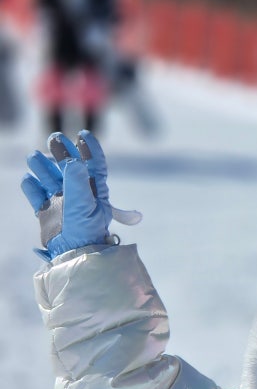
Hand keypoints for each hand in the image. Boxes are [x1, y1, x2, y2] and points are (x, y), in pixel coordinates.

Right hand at [21, 130, 141, 260]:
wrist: (72, 253)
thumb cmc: (84, 229)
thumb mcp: (84, 203)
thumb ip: (77, 180)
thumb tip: (72, 160)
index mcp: (95, 189)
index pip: (94, 164)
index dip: (90, 149)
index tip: (82, 135)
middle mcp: (78, 192)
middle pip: (68, 167)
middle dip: (61, 152)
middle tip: (53, 139)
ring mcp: (61, 202)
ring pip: (49, 178)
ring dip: (42, 167)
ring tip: (33, 157)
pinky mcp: (46, 212)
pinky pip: (36, 195)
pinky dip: (31, 187)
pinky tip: (29, 180)